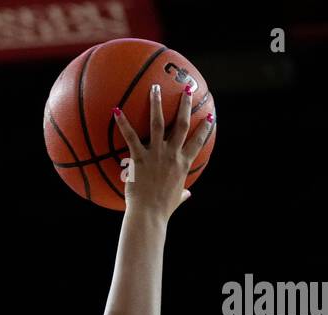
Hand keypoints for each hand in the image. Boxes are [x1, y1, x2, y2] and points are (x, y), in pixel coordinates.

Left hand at [113, 83, 214, 220]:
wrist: (149, 214)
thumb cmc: (162, 210)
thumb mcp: (176, 200)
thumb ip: (182, 194)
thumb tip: (187, 195)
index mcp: (183, 164)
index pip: (199, 141)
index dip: (205, 128)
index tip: (210, 116)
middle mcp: (172, 154)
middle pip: (182, 124)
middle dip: (186, 105)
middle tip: (187, 89)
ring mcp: (156, 154)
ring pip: (158, 123)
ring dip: (157, 103)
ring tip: (155, 87)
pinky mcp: (139, 158)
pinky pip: (130, 136)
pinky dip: (123, 123)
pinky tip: (117, 110)